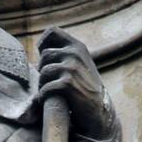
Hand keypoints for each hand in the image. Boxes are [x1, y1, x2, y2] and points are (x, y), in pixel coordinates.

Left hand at [37, 26, 111, 141]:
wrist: (99, 110)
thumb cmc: (86, 87)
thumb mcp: (80, 64)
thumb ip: (66, 54)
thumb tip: (41, 48)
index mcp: (78, 46)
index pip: (52, 31)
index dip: (42, 42)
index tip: (41, 54)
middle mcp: (75, 54)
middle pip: (45, 55)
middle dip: (42, 69)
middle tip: (47, 81)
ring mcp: (72, 68)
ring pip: (43, 71)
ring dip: (42, 84)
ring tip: (47, 91)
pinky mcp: (67, 84)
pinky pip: (45, 87)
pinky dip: (43, 96)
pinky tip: (46, 100)